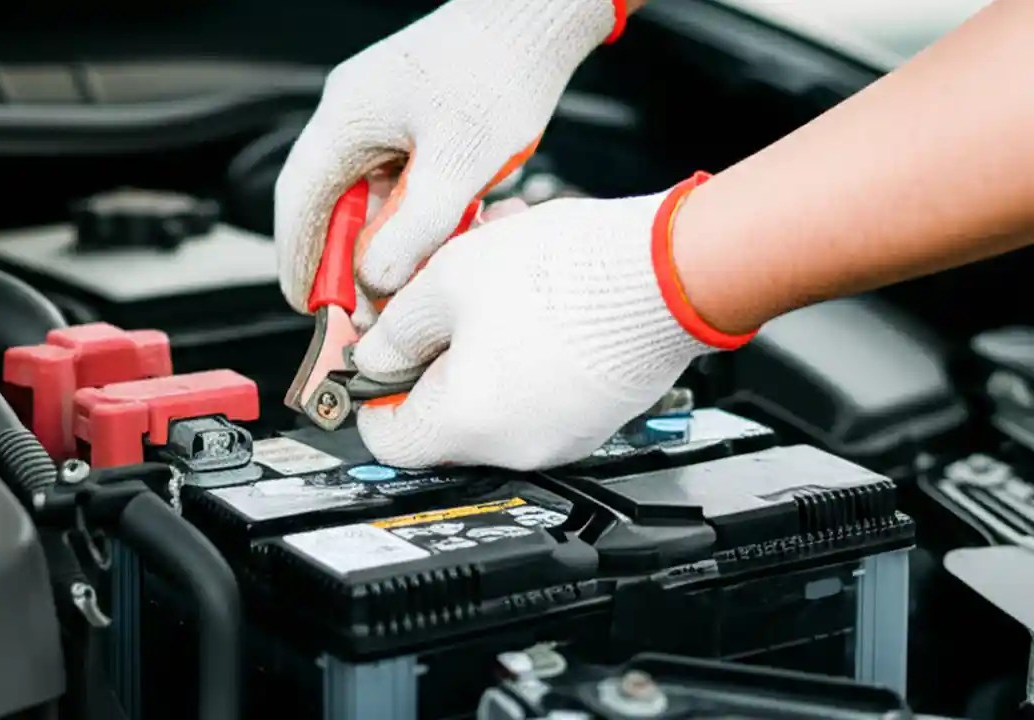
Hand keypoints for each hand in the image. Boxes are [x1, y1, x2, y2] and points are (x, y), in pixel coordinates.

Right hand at [274, 0, 617, 319]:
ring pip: (364, 193)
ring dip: (382, 237)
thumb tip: (376, 278)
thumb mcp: (460, 163)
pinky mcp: (408, 117)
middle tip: (366, 305)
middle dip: (344, 258)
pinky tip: (436, 234)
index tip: (310, 306)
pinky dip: (407, 212)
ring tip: (408, 275)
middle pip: (328, 202)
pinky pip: (393, 177)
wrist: (536, 20)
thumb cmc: (500, 72)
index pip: (300, 201)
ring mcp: (377, 113)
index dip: (299, 260)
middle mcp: (351, 112)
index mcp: (346, 117)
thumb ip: (416, 227)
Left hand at [351, 188, 719, 469]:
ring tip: (491, 290)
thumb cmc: (568, 274)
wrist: (668, 272)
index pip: (385, 438)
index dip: (367, 395)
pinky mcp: (591, 421)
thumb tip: (375, 356)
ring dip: (477, 349)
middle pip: (440, 419)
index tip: (372, 363)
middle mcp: (513, 449)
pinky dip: (520, 357)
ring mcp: (559, 439)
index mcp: (463, 424)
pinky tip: (531, 304)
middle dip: (431, 359)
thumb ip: (395, 329)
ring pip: (489, 403)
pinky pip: (534, 397)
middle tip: (435, 307)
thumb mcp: (447, 279)